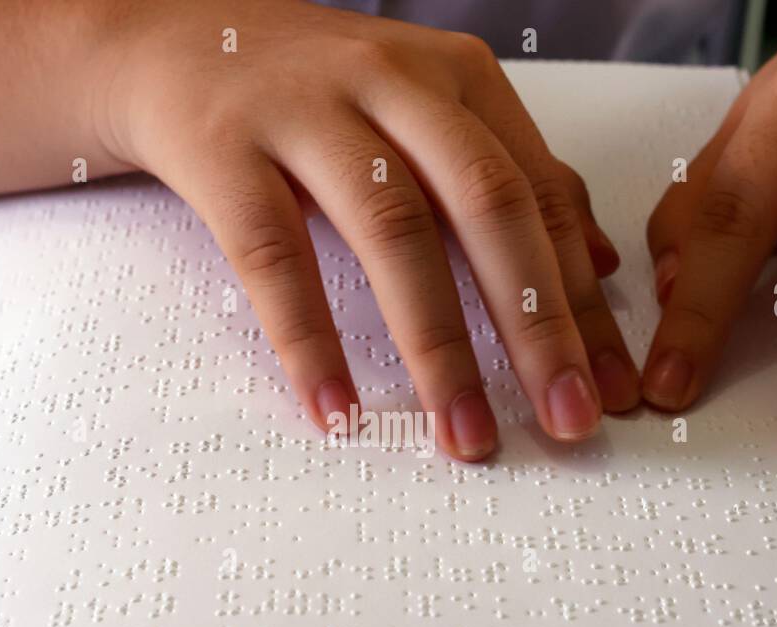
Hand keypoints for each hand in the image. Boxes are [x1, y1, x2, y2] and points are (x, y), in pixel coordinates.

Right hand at [97, 0, 639, 459]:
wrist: (166, 42)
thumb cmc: (309, 92)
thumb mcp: (421, 111)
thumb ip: (508, 174)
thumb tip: (594, 263)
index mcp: (454, 77)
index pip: (540, 195)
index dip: (583, 298)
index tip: (609, 385)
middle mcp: (390, 80)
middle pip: (487, 206)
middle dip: (536, 324)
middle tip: (567, 417)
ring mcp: (304, 110)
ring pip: (392, 231)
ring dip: (438, 347)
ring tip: (464, 434)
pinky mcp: (224, 149)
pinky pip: (274, 255)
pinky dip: (309, 340)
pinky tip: (337, 408)